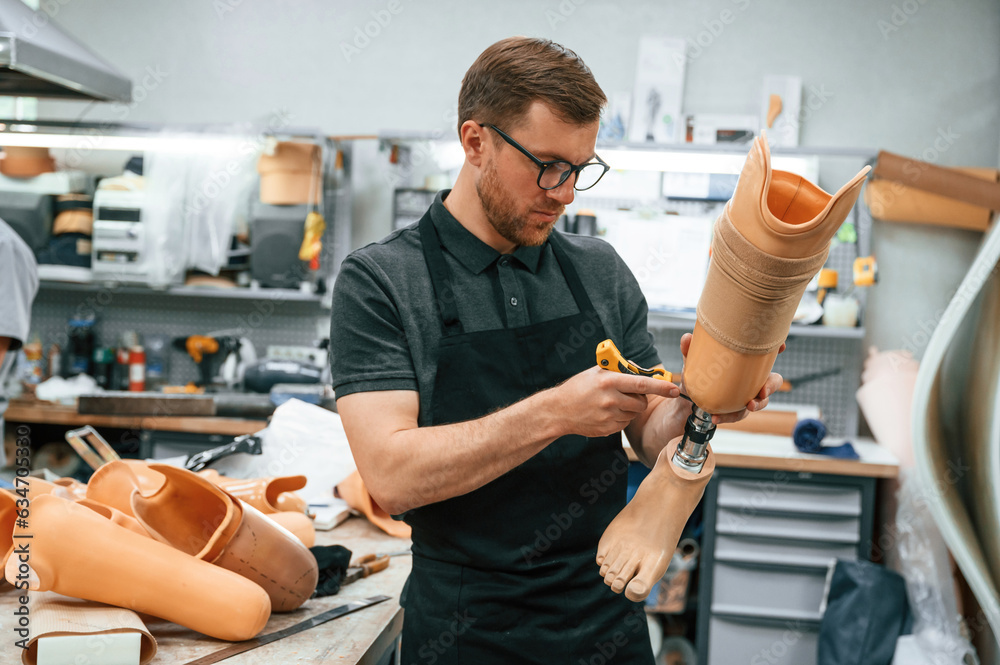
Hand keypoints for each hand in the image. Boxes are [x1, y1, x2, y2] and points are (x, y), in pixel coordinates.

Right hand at [554, 366, 679, 437]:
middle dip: (641, 398)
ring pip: (634, 413)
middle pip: (641, 402)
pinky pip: (624, 423)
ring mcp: (609, 416)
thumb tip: (639, 370)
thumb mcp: (595, 372)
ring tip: (612, 403)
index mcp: (609, 381)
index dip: (661, 387)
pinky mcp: (607, 429)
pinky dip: (621, 418)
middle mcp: (610, 399)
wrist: (558, 411)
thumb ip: (618, 370)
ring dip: (630, 408)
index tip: (675, 390)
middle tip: (630, 394)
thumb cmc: (577, 388)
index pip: (642, 384)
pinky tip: (606, 413)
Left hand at [678, 333, 784, 424]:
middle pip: (773, 381)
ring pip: (761, 402)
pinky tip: (716, 417)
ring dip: (757, 404)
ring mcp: (746, 397)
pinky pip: (737, 416)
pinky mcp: (736, 412)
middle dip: (771, 385)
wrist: (685, 402)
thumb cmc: (697, 377)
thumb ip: (690, 351)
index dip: (776, 349)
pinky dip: (727, 417)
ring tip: (748, 405)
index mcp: (744, 364)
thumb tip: (687, 338)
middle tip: (762, 390)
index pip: (766, 355)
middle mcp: (750, 380)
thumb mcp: (691, 363)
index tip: (781, 347)